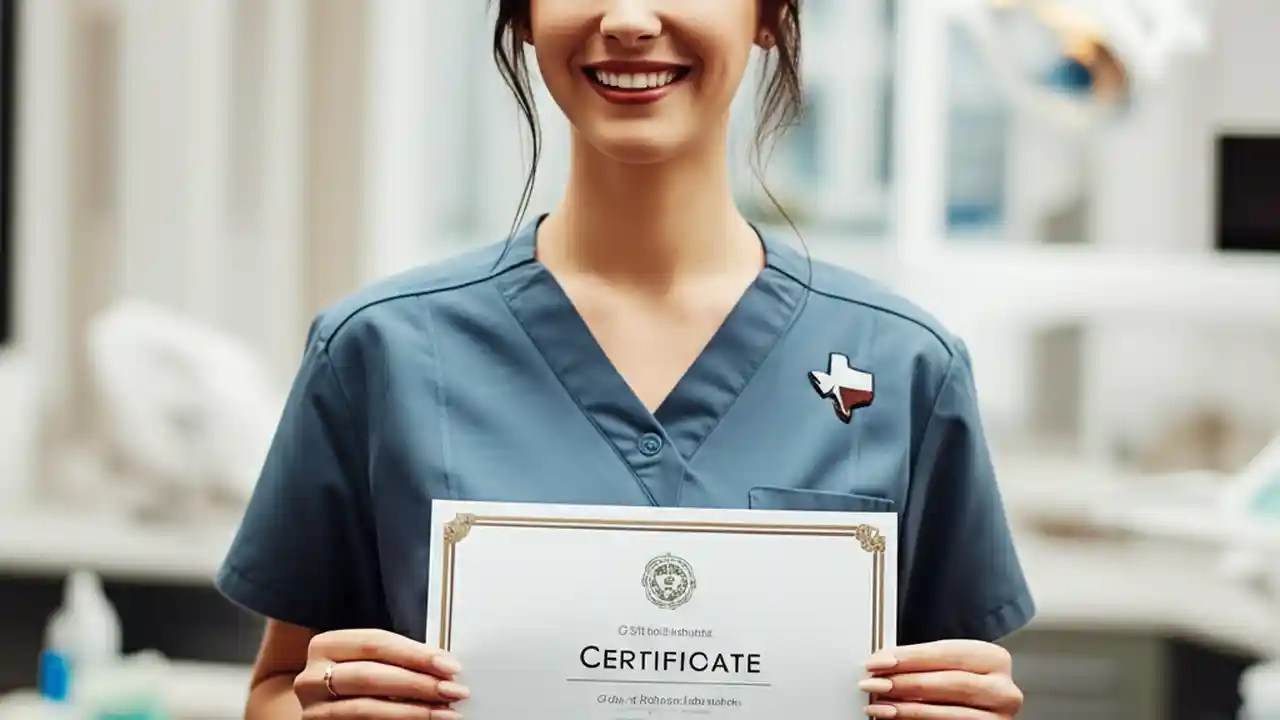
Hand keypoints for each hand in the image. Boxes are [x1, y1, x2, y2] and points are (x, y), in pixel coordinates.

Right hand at [292, 629, 469, 718]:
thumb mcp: (366, 661)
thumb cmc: (352, 680)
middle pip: (370, 676)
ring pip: (365, 709)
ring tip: (446, 713)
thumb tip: (444, 666)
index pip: (376, 643)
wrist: (323, 710)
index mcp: (326, 646)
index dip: (415, 654)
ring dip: (413, 711)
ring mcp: (315, 710)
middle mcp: (312, 678)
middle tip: (454, 690)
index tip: (449, 665)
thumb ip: (396, 660)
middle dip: (417, 683)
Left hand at [859, 640, 1022, 718]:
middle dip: (908, 683)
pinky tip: (895, 718)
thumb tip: (880, 662)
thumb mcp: (944, 664)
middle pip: (952, 683)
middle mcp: (1004, 690)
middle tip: (875, 683)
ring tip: (879, 705)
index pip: (948, 653)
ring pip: (951, 713)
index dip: (910, 657)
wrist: (974, 705)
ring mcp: (999, 717)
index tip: (879, 661)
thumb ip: (919, 661)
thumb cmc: (957, 679)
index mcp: (994, 659)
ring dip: (908, 709)